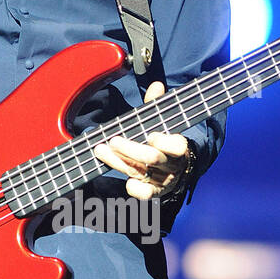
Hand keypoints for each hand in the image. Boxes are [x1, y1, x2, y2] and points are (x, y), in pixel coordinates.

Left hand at [93, 81, 189, 198]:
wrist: (174, 169)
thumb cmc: (164, 140)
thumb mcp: (162, 122)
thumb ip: (157, 105)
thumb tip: (156, 85)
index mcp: (178, 146)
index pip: (177, 146)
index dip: (164, 142)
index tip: (151, 135)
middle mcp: (172, 164)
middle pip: (152, 158)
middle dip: (130, 148)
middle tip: (113, 140)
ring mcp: (163, 179)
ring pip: (141, 171)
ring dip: (119, 161)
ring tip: (101, 150)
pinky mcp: (155, 191)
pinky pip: (145, 194)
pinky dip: (135, 188)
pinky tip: (126, 179)